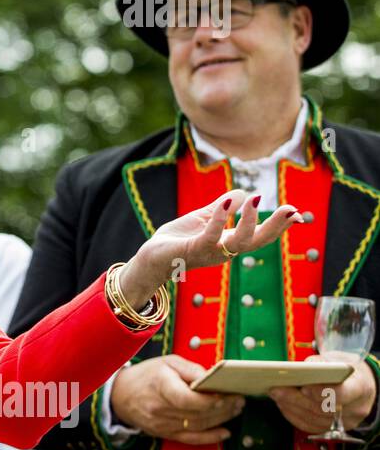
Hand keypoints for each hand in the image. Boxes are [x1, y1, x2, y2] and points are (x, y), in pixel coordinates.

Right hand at [111, 355, 244, 443]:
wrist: (120, 395)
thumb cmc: (146, 376)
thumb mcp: (168, 362)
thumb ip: (192, 370)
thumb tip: (214, 378)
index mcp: (161, 386)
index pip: (189, 399)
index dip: (212, 399)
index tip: (229, 393)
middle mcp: (160, 408)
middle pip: (199, 413)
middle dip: (224, 407)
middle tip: (239, 399)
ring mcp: (163, 424)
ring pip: (199, 426)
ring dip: (222, 419)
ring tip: (235, 409)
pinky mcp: (166, 434)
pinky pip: (192, 439)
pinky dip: (211, 437)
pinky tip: (225, 432)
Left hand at [116, 190, 302, 307]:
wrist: (152, 256)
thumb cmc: (179, 239)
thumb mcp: (204, 218)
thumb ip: (223, 207)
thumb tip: (243, 193)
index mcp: (230, 242)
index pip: (261, 235)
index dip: (279, 226)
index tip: (298, 214)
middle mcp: (225, 251)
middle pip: (258, 241)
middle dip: (277, 226)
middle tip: (293, 210)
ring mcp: (211, 252)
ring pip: (239, 242)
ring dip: (249, 221)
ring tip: (256, 199)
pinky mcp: (193, 251)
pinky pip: (211, 236)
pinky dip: (220, 219)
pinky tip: (226, 202)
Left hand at [268, 353, 378, 432]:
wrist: (358, 383)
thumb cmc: (345, 370)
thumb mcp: (336, 359)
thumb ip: (318, 363)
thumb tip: (296, 369)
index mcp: (360, 388)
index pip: (341, 394)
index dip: (320, 392)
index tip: (303, 387)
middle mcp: (355, 409)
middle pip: (323, 409)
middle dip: (296, 399)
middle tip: (276, 389)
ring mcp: (346, 422)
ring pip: (314, 420)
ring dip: (291, 407)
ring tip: (276, 394)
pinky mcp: (334, 429)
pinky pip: (311, 426)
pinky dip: (294, 416)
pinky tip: (283, 404)